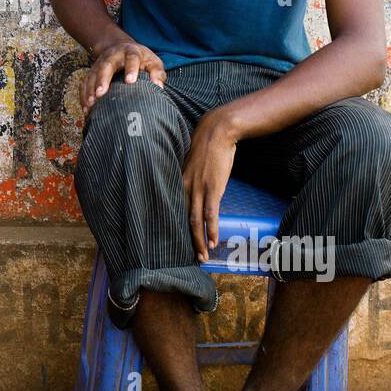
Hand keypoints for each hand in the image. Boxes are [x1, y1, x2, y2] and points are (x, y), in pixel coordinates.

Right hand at [81, 40, 165, 110]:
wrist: (121, 47)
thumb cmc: (141, 60)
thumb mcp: (153, 62)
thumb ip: (157, 73)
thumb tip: (158, 87)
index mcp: (131, 52)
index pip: (132, 58)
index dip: (131, 69)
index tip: (130, 82)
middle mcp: (113, 56)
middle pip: (106, 65)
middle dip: (102, 79)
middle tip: (100, 94)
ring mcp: (100, 63)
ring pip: (92, 74)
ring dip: (90, 90)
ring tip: (91, 105)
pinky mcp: (92, 71)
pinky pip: (84, 83)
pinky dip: (84, 95)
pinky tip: (86, 109)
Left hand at [181, 109, 239, 261]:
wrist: (217, 131)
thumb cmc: (207, 146)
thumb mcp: (194, 164)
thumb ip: (191, 177)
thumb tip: (194, 188)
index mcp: (178, 182)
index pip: (173, 210)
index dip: (176, 228)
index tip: (178, 243)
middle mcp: (184, 187)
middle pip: (182, 220)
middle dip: (187, 241)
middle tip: (190, 258)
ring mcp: (198, 188)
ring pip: (195, 221)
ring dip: (199, 241)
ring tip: (202, 256)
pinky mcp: (212, 187)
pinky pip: (210, 213)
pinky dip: (211, 229)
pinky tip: (213, 241)